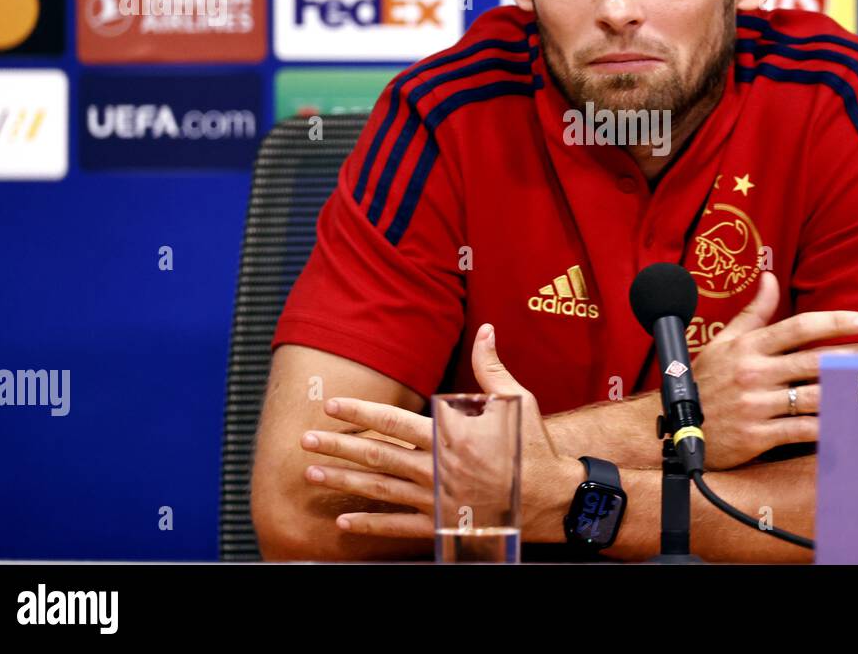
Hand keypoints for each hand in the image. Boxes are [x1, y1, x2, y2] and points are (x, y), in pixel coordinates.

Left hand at [299, 324, 579, 542]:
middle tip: (304, 439)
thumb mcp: (516, 400)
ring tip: (311, 473)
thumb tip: (485, 330)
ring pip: (378, 489)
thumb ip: (491, 366)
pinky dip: (369, 524)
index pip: (392, 420)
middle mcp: (435, 468)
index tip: (331, 406)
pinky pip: (397, 526)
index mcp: (449, 435)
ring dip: (342, 481)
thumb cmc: (534, 446)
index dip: (359, 412)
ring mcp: (435, 500)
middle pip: (376, 455)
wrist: (554, 497)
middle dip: (337, 445)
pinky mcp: (441, 525)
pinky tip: (343, 521)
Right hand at [691, 271, 857, 469]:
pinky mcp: (758, 436)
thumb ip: (753, 312)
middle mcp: (754, 374)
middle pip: (815, 362)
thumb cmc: (704, 381)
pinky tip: (849, 423)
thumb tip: (770, 277)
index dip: (835, 322)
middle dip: (854, 358)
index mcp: (748, 347)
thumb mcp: (723, 341)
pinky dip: (829, 428)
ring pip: (814, 397)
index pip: (799, 327)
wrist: (674, 428)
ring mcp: (756, 406)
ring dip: (848, 394)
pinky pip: (802, 430)